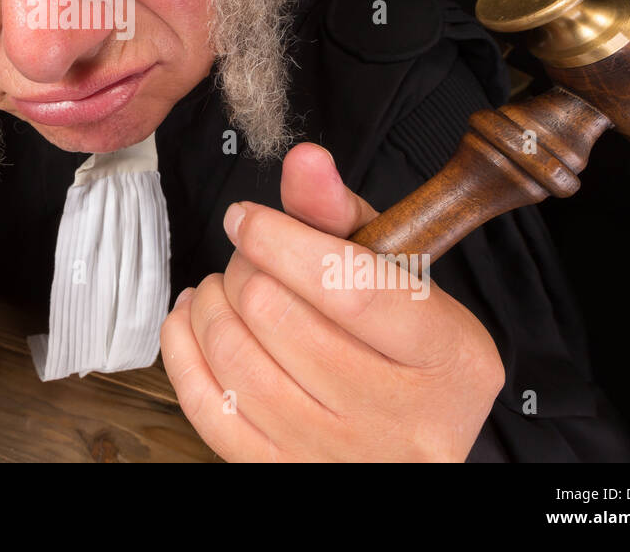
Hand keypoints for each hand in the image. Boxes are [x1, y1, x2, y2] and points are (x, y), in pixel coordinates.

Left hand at [160, 143, 504, 460]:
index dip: (281, 239)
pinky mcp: (281, 471)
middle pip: (278, 315)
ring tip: (227, 286)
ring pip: (235, 356)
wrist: (411, 441)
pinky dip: (184, 348)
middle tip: (252, 256)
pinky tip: (196, 320)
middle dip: (245, 266)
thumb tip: (304, 160)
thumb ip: (344, 215)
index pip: (346, 288)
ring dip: (213, 302)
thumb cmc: (406, 351)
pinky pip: (206, 404)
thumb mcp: (397, 275)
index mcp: (445, 357)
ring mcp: (335, 453)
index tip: (248, 218)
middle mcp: (397, 417)